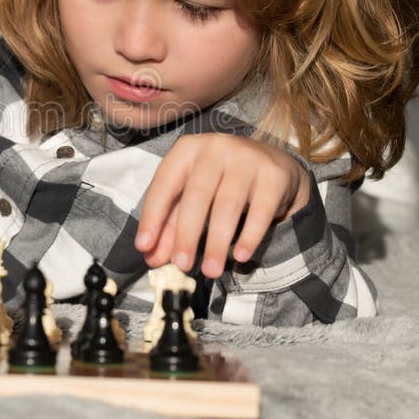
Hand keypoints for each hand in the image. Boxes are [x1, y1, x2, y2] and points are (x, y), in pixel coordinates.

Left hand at [134, 134, 309, 278]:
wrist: (273, 165)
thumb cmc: (221, 182)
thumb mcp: (192, 197)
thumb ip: (171, 225)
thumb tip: (153, 258)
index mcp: (187, 149)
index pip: (164, 184)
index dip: (152, 216)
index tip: (144, 247)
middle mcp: (216, 147)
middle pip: (196, 196)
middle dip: (186, 235)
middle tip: (181, 267)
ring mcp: (247, 158)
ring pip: (227, 205)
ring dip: (216, 243)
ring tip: (211, 271)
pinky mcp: (274, 175)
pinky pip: (260, 211)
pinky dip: (249, 236)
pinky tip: (240, 256)